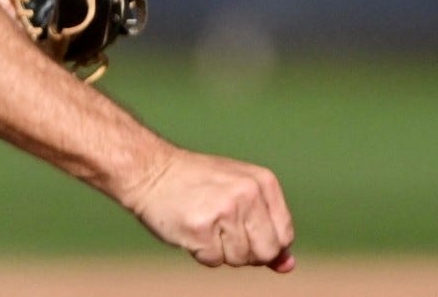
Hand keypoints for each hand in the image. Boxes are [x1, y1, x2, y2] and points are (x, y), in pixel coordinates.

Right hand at [121, 146, 294, 270]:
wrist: (149, 170)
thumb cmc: (197, 184)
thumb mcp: (238, 195)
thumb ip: (266, 229)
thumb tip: (288, 266)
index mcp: (263, 182)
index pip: (284, 235)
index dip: (262, 241)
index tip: (240, 226)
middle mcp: (248, 193)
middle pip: (266, 251)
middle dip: (245, 251)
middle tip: (221, 227)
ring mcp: (225, 210)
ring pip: (240, 260)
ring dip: (220, 251)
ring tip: (204, 222)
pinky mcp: (201, 227)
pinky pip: (213, 261)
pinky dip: (201, 252)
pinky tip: (190, 227)